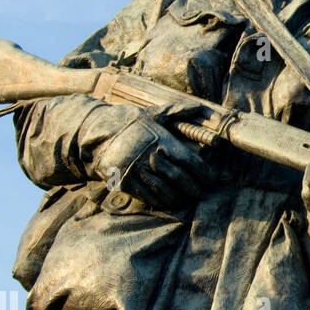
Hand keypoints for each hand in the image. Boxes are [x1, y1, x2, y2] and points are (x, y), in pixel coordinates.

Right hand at [82, 101, 210, 209]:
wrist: (97, 132)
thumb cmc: (131, 123)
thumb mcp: (154, 114)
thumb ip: (178, 112)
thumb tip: (200, 107)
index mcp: (160, 140)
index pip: (188, 160)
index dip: (202, 172)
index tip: (211, 178)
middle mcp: (150, 156)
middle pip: (178, 177)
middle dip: (192, 187)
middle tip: (200, 192)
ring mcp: (136, 170)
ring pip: (163, 189)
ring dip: (177, 197)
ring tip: (185, 198)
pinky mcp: (124, 181)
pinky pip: (146, 196)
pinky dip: (159, 201)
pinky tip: (167, 202)